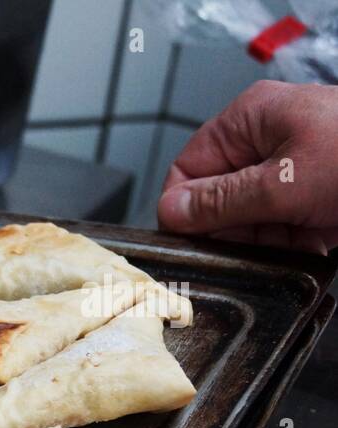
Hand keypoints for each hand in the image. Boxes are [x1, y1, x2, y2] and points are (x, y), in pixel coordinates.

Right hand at [157, 80, 337, 253]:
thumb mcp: (285, 184)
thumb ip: (222, 201)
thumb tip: (172, 211)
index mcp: (250, 121)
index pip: (188, 171)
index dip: (187, 211)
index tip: (194, 241)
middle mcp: (268, 141)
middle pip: (219, 200)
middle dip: (237, 230)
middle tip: (257, 245)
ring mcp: (295, 168)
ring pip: (252, 220)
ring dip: (268, 241)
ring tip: (297, 241)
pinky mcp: (316, 194)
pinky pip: (283, 227)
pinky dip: (292, 243)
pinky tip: (313, 244)